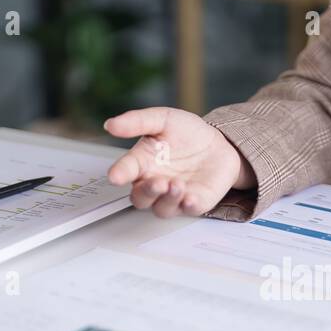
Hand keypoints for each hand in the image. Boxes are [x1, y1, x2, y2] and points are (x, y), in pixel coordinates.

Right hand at [104, 107, 256, 217]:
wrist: (220, 144)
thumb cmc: (187, 134)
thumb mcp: (163, 119)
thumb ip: (137, 122)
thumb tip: (111, 124)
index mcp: (142, 163)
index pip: (125, 171)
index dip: (119, 174)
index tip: (116, 176)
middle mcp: (154, 183)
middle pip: (140, 198)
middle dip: (147, 192)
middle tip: (157, 182)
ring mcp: (173, 196)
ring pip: (161, 208)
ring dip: (167, 199)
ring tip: (176, 184)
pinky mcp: (193, 203)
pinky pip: (187, 210)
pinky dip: (188, 206)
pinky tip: (190, 198)